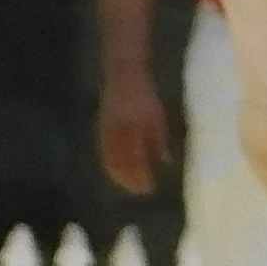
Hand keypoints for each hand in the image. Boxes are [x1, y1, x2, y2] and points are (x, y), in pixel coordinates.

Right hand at [96, 64, 169, 196]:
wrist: (123, 74)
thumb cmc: (144, 95)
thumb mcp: (157, 116)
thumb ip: (159, 139)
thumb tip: (166, 162)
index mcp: (134, 127)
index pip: (137, 158)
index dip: (142, 175)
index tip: (150, 187)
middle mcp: (118, 131)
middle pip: (123, 162)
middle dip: (131, 180)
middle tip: (141, 191)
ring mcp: (107, 130)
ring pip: (110, 159)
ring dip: (119, 176)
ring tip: (129, 186)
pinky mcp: (101, 128)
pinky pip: (103, 152)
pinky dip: (109, 165)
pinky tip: (116, 173)